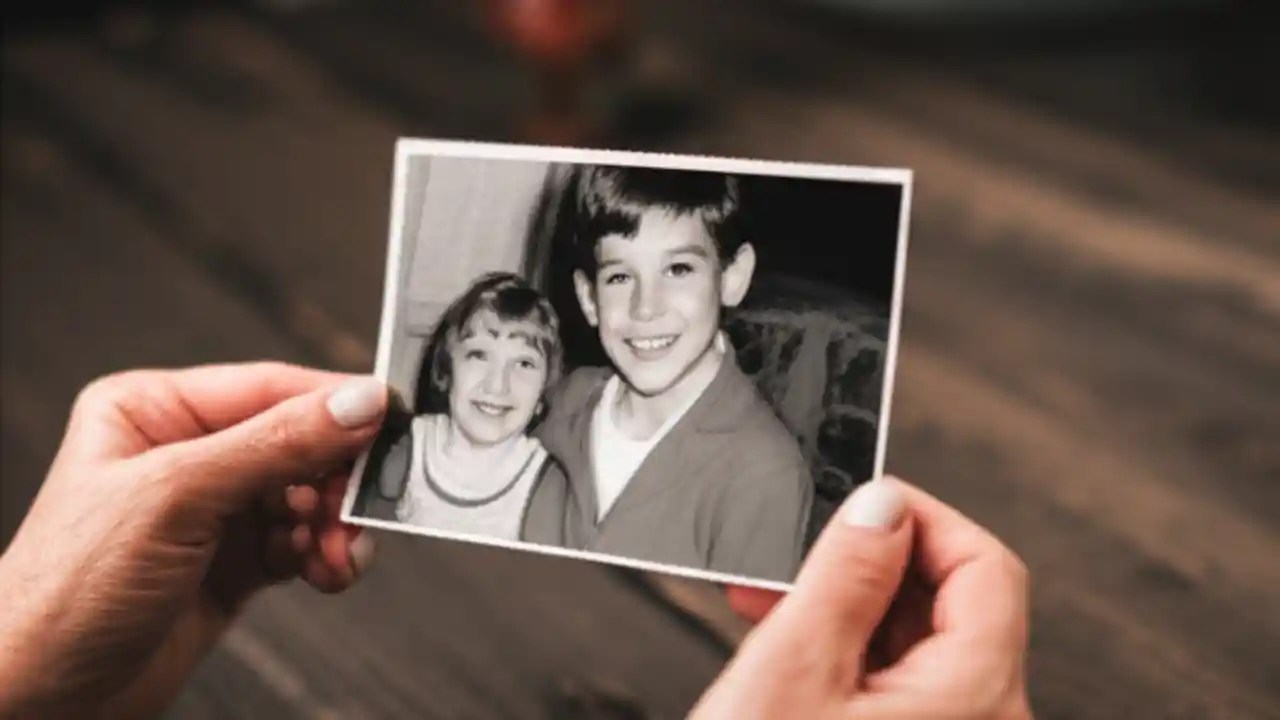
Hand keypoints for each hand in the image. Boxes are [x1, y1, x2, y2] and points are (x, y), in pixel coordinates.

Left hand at [0, 363, 385, 716]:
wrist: (47, 696)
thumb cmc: (67, 591)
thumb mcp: (177, 495)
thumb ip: (275, 444)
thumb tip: (356, 404)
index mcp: (155, 410)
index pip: (269, 389)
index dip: (333, 404)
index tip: (389, 418)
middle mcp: (188, 453)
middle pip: (300, 444)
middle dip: (335, 482)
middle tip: (359, 510)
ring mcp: (214, 510)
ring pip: (309, 497)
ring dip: (335, 525)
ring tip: (336, 553)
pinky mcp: (236, 561)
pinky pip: (304, 541)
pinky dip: (324, 555)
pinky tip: (323, 571)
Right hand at [694, 477, 1031, 718]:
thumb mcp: (793, 671)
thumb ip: (844, 576)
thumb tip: (881, 505)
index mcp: (975, 698)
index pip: (986, 565)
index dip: (921, 517)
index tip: (861, 501)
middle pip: (952, 601)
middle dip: (867, 563)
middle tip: (800, 551)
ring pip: (917, 642)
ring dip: (846, 607)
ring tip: (770, 597)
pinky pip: (896, 682)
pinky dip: (844, 654)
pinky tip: (785, 641)